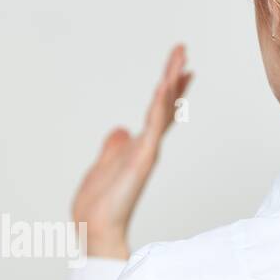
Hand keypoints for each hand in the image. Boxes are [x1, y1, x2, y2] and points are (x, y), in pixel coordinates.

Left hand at [72, 44, 192, 258]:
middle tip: (183, 51)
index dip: (170, 90)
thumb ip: (112, 148)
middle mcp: (147, 147)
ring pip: (163, 111)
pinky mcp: (142, 158)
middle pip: (166, 106)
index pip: (159, 112)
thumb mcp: (102, 166)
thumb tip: (119, 131)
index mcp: (138, 148)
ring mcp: (147, 152)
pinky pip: (153, 126)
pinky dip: (160, 105)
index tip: (180, 68)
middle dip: (175, 77)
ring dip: (171, 83)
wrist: (96, 229)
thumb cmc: (98, 206)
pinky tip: (164, 85)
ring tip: (180, 59)